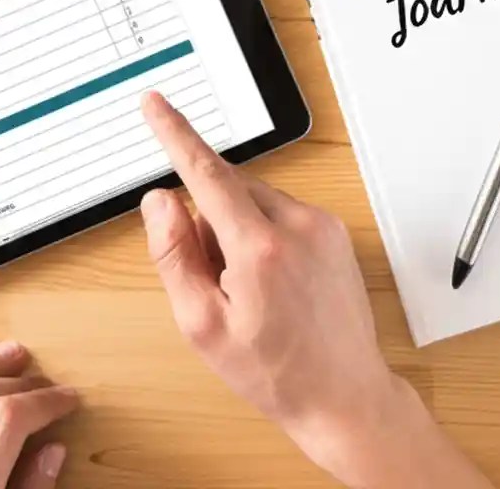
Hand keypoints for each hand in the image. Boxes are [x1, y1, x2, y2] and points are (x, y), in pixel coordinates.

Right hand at [140, 92, 492, 488]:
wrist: (344, 395)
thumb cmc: (275, 371)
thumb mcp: (203, 324)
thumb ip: (174, 255)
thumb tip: (160, 201)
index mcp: (260, 248)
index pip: (206, 173)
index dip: (174, 134)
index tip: (155, 104)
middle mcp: (298, 226)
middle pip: (228, 192)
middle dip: (208, 224)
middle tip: (217, 285)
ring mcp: (323, 227)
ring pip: (255, 203)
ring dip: (237, 233)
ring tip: (252, 294)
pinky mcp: (336, 233)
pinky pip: (282, 215)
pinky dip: (264, 238)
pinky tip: (274, 287)